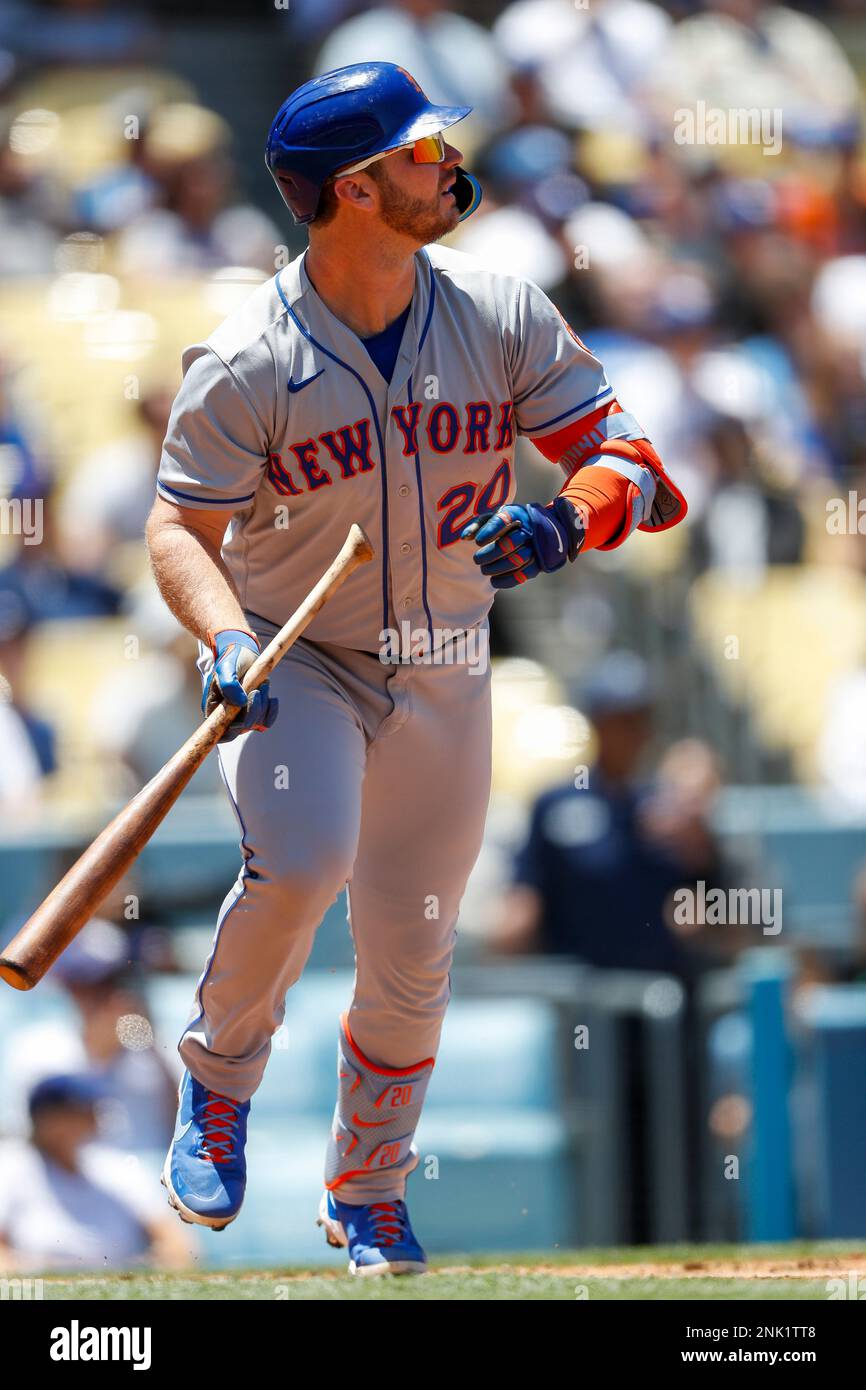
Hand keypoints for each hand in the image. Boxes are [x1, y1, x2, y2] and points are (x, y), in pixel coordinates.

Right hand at [203, 628, 278, 742]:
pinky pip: (266, 721)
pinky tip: (272, 698)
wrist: (242, 651)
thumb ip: (229, 684)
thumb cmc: (230, 658)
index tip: (242, 706)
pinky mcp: (255, 710)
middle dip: (253, 710)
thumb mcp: (226, 667)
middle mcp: (227, 715)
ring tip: (263, 685)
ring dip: (263, 706)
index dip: (232, 729)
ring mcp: (242, 714)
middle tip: (257, 689)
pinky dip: (272, 711)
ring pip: (256, 723)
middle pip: (242, 728)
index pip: (220, 732)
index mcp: (214, 709)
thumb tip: (240, 703)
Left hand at [461, 500, 583, 589]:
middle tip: (476, 559)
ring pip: (518, 560)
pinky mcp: (539, 562)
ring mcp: (536, 546)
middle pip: (510, 543)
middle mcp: (528, 529)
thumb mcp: (492, 519)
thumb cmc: (506, 524)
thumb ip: (477, 526)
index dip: (490, 531)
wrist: (537, 529)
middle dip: (490, 554)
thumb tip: (464, 537)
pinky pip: (525, 574)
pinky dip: (508, 580)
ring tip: (484, 570)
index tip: (477, 542)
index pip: (502, 521)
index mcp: (515, 514)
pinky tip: (494, 581)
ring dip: (497, 568)